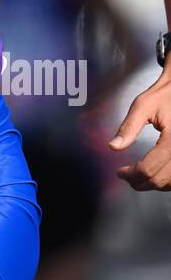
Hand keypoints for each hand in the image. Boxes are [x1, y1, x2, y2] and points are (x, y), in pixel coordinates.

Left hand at [108, 72, 170, 189]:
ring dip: (154, 185)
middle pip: (160, 180)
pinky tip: (155, 174)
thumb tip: (114, 146)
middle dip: (140, 182)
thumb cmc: (164, 95)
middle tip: (127, 177)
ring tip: (138, 178)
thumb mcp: (143, 105)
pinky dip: (165, 181)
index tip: (120, 172)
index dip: (131, 174)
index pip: (149, 168)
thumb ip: (128, 127)